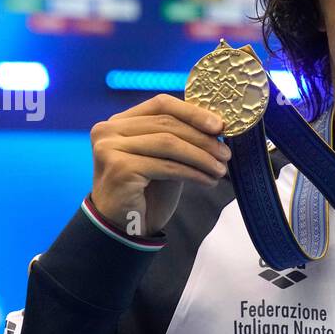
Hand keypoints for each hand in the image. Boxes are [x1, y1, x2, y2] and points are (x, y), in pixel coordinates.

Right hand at [89, 94, 229, 236]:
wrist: (124, 228)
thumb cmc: (146, 193)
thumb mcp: (165, 159)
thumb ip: (179, 139)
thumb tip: (216, 126)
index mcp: (119, 122)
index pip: (161, 104)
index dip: (193, 112)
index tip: (220, 126)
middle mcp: (109, 130)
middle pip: (167, 124)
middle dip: (202, 138)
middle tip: (226, 153)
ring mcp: (110, 148)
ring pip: (169, 143)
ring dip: (202, 157)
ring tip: (221, 169)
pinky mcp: (119, 168)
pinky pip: (167, 166)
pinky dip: (193, 173)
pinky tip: (208, 181)